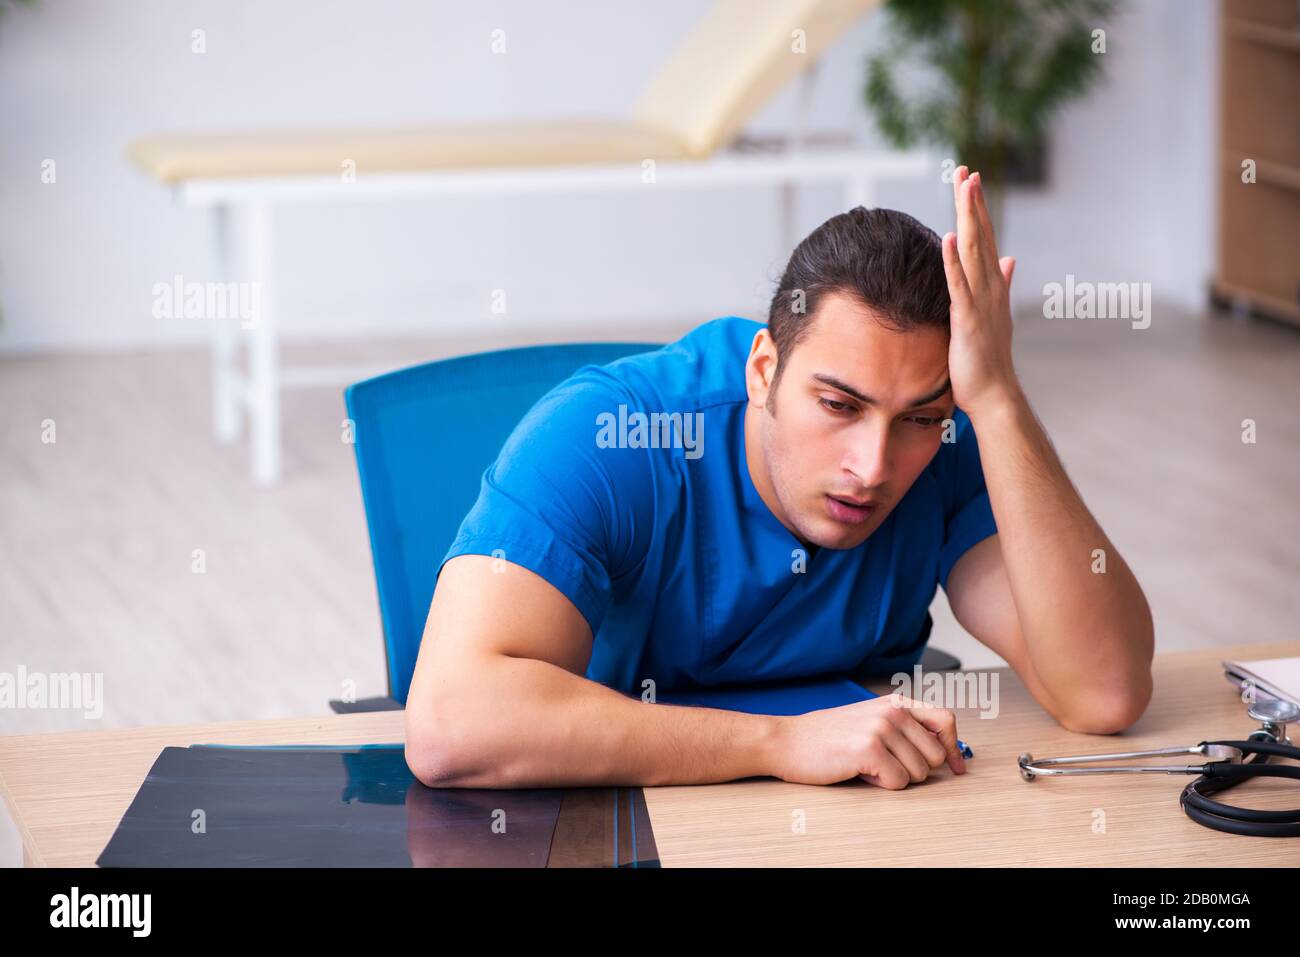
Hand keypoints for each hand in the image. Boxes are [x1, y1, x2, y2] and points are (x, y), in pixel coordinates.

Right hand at [772, 693, 966, 787]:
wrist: (788, 741)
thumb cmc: (827, 736)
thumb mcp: (870, 720)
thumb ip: (904, 729)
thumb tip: (942, 752)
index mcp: (896, 702)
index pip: (945, 720)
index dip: (954, 748)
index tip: (957, 768)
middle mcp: (893, 711)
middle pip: (935, 756)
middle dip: (915, 770)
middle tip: (885, 765)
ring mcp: (882, 728)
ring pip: (918, 773)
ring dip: (895, 778)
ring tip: (868, 766)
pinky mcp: (870, 749)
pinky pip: (898, 783)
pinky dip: (880, 785)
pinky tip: (860, 772)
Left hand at [941, 166, 1021, 418]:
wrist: (994, 393)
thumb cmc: (988, 358)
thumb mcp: (994, 314)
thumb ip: (1001, 284)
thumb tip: (1009, 259)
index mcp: (993, 285)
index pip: (984, 238)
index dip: (977, 208)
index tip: (970, 179)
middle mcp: (990, 287)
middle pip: (980, 236)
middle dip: (973, 203)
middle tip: (965, 170)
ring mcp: (981, 302)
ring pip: (973, 252)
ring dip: (968, 219)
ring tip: (963, 189)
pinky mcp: (968, 320)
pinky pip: (959, 286)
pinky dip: (953, 261)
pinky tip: (948, 238)